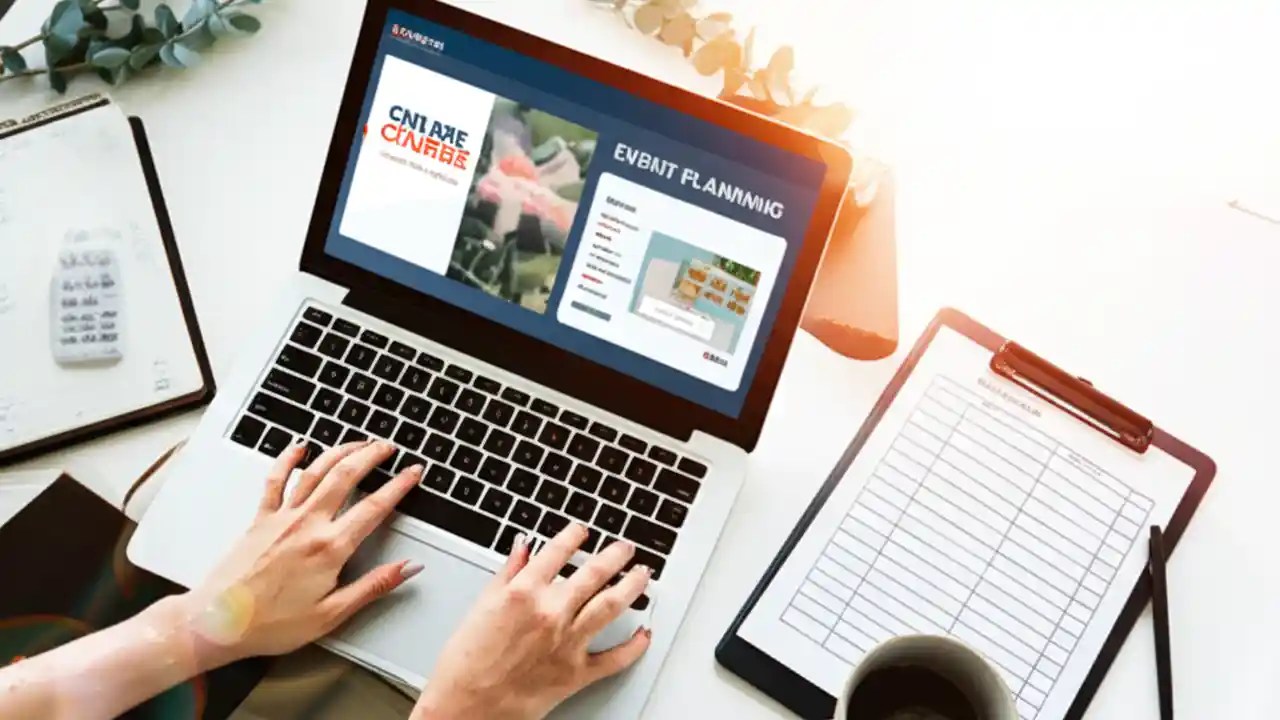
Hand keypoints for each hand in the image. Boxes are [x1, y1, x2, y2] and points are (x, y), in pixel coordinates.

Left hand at [178, 440, 423, 667]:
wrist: (217, 623)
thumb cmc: (272, 624)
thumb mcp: (332, 614)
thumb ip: (374, 586)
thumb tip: (409, 568)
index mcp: (329, 548)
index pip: (374, 507)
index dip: (399, 485)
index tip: (414, 472)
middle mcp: (307, 524)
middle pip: (345, 475)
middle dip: (371, 454)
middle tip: (388, 447)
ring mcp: (281, 517)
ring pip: (316, 470)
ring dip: (340, 451)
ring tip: (358, 442)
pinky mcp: (260, 519)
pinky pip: (275, 479)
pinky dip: (288, 458)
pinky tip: (299, 446)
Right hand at [414, 524, 651, 719]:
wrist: (465, 708)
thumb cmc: (465, 663)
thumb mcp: (481, 606)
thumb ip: (508, 573)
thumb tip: (524, 548)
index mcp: (524, 592)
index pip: (558, 550)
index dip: (574, 535)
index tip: (583, 530)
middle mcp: (551, 612)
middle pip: (595, 573)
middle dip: (615, 555)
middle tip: (625, 547)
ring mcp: (567, 642)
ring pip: (611, 605)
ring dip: (632, 586)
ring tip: (642, 574)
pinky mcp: (576, 674)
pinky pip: (615, 658)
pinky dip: (634, 646)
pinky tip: (644, 634)